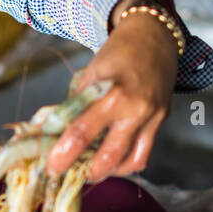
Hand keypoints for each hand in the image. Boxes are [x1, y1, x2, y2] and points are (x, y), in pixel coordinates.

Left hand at [47, 9, 178, 182]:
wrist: (154, 38)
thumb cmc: (117, 54)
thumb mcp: (90, 74)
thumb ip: (75, 104)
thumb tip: (53, 133)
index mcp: (111, 93)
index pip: (82, 132)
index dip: (63, 155)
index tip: (51, 167)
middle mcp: (134, 110)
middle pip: (108, 156)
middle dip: (85, 172)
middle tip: (69, 172)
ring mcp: (151, 118)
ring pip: (129, 162)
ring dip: (107, 172)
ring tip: (90, 169)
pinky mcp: (160, 122)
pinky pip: (143, 155)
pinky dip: (125, 164)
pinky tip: (111, 161)